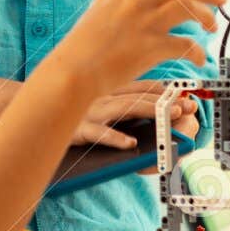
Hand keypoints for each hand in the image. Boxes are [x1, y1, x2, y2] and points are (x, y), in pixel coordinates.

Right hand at [51, 0, 225, 99]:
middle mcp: (136, 2)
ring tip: (212, 27)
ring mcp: (144, 23)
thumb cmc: (80, 47)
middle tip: (221, 0)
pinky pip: (185, 44)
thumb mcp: (96, 10)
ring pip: (188, 8)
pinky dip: (196, 51)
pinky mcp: (151, 46)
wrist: (72, 72)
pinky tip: (199, 59)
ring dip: (206, 15)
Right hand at [73, 80, 198, 148]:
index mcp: (107, 91)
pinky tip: (132, 144)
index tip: (185, 95)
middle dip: (165, 101)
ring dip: (149, 110)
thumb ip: (122, 111)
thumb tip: (149, 123)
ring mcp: (90, 112)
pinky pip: (99, 133)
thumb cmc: (71, 121)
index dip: (165, 91)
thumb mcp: (99, 111)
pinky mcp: (78, 130)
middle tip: (188, 106)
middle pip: (137, 95)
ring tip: (171, 116)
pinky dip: (115, 138)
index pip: (141, 87)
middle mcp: (100, 98)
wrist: (41, 122)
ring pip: (124, 108)